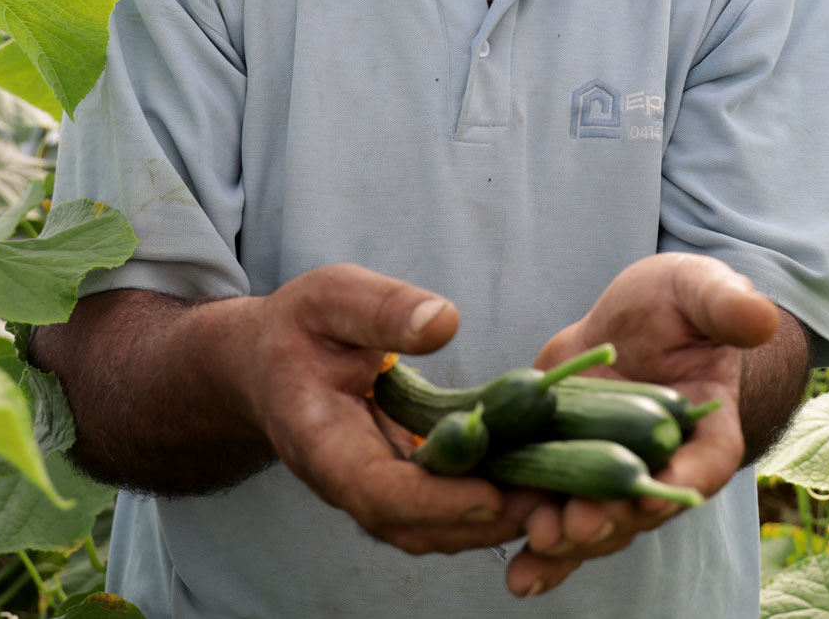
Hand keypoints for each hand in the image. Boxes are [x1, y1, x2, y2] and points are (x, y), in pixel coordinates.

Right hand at [231, 263, 542, 554]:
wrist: (271, 364)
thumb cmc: (300, 328)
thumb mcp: (331, 298)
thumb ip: (381, 308)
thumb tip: (444, 322)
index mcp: (321, 441)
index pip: (374, 489)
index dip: (433, 500)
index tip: (490, 495)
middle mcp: (347, 481)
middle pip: (412, 526)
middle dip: (479, 524)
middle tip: (549, 504)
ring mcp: (376, 489)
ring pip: (433, 530)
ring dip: (493, 523)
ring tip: (557, 498)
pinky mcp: (402, 484)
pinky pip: (445, 509)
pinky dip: (491, 506)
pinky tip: (540, 483)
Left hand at [505, 254, 780, 596]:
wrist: (634, 322)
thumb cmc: (681, 305)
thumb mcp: (700, 290)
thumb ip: (727, 304)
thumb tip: (760, 316)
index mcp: (707, 431)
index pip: (704, 464)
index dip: (681, 482)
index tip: (652, 493)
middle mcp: (662, 468)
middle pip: (641, 509)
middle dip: (608, 521)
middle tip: (576, 525)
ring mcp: (611, 475)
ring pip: (595, 523)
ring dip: (568, 542)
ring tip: (539, 541)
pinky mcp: (568, 471)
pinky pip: (556, 516)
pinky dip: (538, 550)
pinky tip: (517, 574)